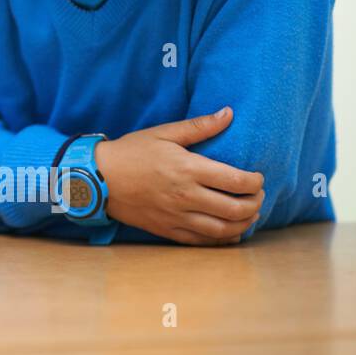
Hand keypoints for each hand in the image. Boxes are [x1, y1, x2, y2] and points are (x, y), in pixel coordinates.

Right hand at [94, 107, 264, 245]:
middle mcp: (186, 196)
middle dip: (256, 203)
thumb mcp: (163, 133)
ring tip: (249, 214)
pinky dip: (224, 238)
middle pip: (237, 208)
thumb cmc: (131, 152)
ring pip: (224, 229)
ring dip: (244, 223)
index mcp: (188, 169)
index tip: (257, 177)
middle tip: (257, 195)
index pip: (236, 181)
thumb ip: (199, 126)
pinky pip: (203, 241)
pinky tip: (231, 231)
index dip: (255, 181)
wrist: (98, 178)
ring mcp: (177, 216)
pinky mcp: (168, 230)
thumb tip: (228, 113)